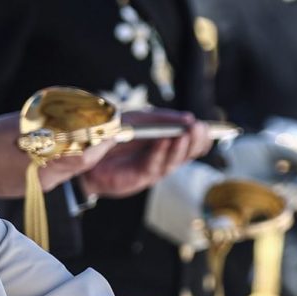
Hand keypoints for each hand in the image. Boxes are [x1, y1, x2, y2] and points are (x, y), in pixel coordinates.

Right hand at [0, 111, 115, 199]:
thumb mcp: (16, 126)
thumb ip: (45, 125)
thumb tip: (74, 119)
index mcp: (43, 165)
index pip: (83, 158)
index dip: (101, 144)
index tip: (114, 129)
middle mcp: (47, 179)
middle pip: (82, 163)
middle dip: (98, 145)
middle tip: (110, 128)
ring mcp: (41, 184)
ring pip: (72, 166)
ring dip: (85, 149)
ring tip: (94, 131)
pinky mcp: (35, 184)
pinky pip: (60, 169)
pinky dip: (69, 154)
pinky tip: (68, 141)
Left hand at [81, 110, 210, 198]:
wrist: (87, 151)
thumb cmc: (115, 133)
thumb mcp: (139, 119)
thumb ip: (161, 119)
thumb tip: (188, 118)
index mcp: (168, 141)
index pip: (191, 141)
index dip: (201, 137)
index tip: (209, 128)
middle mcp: (164, 156)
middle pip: (187, 153)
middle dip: (194, 141)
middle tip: (199, 129)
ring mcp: (153, 167)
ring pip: (173, 161)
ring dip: (180, 148)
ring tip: (185, 134)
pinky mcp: (140, 177)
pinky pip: (153, 165)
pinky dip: (159, 153)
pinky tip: (163, 141)